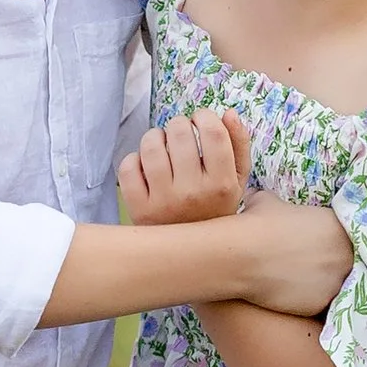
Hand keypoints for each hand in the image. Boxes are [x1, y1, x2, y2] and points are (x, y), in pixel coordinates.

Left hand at [118, 108, 253, 227]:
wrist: (191, 253)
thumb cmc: (214, 207)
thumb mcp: (237, 180)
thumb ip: (238, 144)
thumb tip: (228, 113)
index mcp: (223, 185)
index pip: (213, 132)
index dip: (204, 116)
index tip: (200, 120)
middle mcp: (194, 194)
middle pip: (179, 132)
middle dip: (178, 125)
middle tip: (180, 136)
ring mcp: (164, 202)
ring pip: (151, 145)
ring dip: (155, 138)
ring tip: (162, 148)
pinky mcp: (139, 209)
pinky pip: (128, 166)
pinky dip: (134, 160)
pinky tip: (146, 168)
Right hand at [230, 195, 354, 316]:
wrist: (242, 257)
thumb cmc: (256, 224)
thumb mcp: (268, 201)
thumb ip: (281, 205)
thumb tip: (269, 204)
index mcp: (338, 225)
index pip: (344, 234)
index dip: (328, 240)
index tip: (313, 244)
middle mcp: (345, 254)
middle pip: (344, 260)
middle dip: (330, 261)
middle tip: (308, 263)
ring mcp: (337, 281)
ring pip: (335, 284)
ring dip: (322, 283)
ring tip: (300, 281)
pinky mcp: (323, 304)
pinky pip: (321, 303)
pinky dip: (310, 300)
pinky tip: (292, 295)